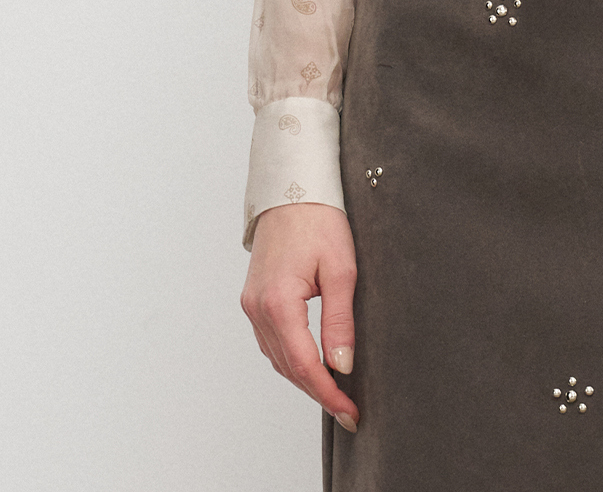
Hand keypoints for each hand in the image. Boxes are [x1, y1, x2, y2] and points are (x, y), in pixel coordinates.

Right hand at [241, 201, 360, 429]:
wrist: (292, 190)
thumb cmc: (319, 221)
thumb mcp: (341, 269)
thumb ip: (339, 320)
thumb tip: (342, 365)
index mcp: (278, 302)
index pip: (303, 364)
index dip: (327, 393)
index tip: (350, 412)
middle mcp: (258, 309)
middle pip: (288, 367)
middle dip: (318, 392)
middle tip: (348, 412)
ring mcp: (252, 306)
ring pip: (277, 359)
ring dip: (304, 379)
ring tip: (335, 394)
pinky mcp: (254, 301)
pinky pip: (272, 343)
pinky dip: (292, 359)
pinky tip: (312, 365)